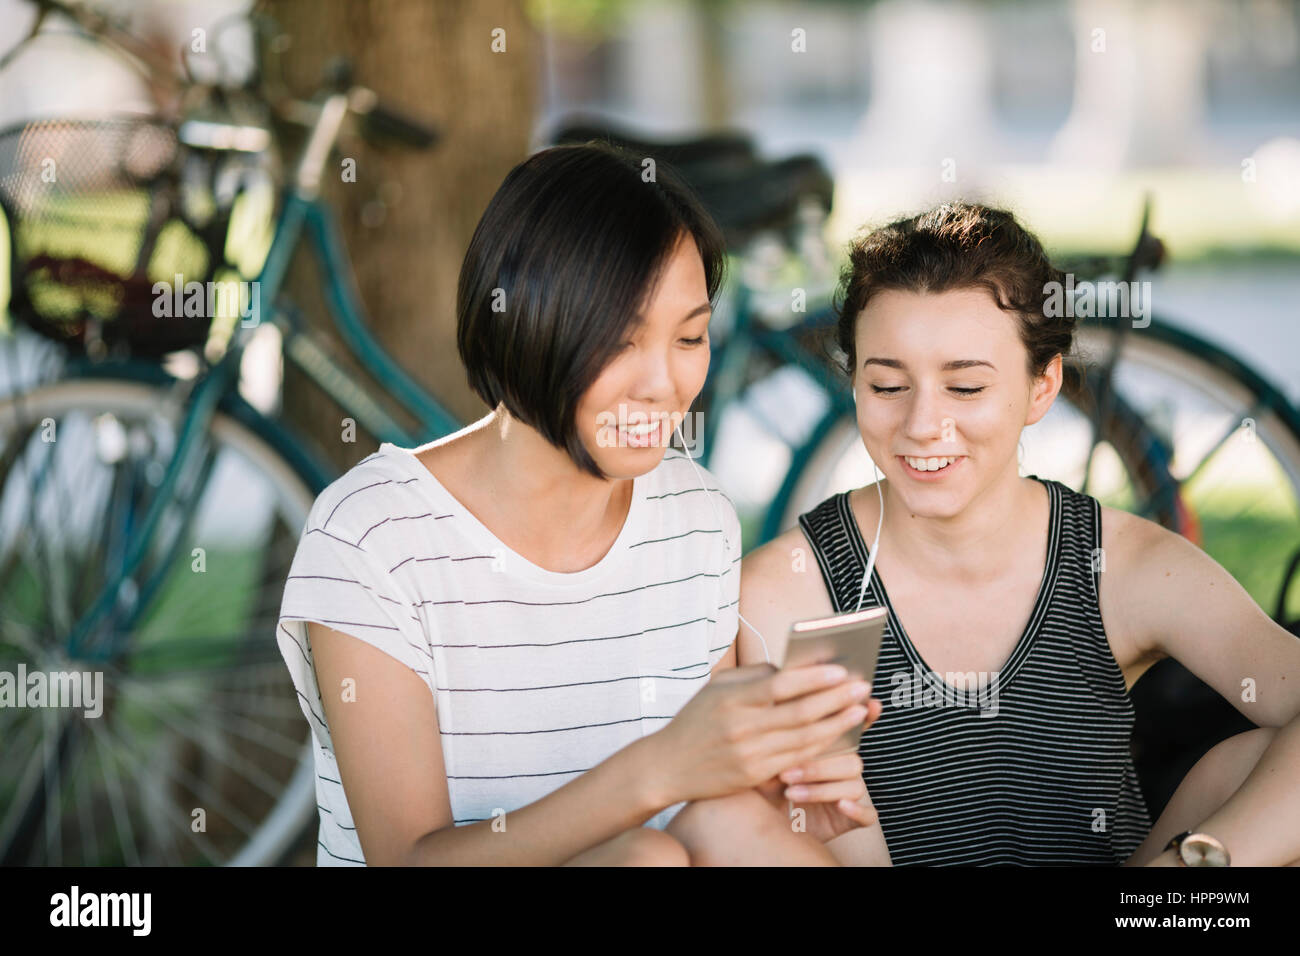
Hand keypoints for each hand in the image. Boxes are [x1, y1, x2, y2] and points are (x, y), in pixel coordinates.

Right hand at [643, 662, 871, 807]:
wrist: (667, 765)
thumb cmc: (696, 719)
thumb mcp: (717, 687)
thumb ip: (754, 676)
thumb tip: (795, 669)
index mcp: (731, 699)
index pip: (779, 685)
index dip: (813, 677)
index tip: (840, 669)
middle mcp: (741, 727)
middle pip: (799, 713)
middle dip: (836, 699)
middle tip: (862, 687)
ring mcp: (749, 754)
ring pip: (804, 738)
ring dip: (837, 723)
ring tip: (860, 710)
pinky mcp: (754, 775)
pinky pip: (795, 758)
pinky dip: (820, 745)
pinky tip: (838, 734)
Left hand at [758, 697, 883, 842]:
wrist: (765, 821)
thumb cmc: (766, 784)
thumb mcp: (764, 759)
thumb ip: (774, 738)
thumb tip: (773, 710)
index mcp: (829, 748)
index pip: (849, 730)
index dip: (861, 717)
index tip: (868, 705)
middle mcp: (843, 767)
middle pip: (850, 758)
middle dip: (817, 766)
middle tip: (785, 773)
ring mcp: (849, 792)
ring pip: (854, 784)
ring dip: (821, 788)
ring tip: (790, 792)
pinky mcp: (851, 817)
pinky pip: (868, 814)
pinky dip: (857, 810)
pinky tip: (841, 805)